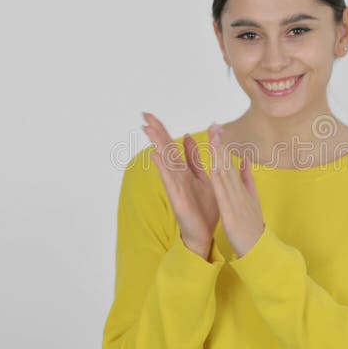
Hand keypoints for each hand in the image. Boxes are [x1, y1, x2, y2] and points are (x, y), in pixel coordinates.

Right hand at [142, 112, 218, 259]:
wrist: (204, 233)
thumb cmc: (203, 207)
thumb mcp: (202, 177)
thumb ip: (193, 159)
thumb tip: (187, 137)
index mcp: (183, 171)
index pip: (170, 146)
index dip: (161, 130)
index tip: (150, 115)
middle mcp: (177, 177)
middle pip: (164, 150)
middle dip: (156, 132)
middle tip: (143, 115)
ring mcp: (175, 187)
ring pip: (165, 162)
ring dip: (157, 145)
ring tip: (148, 130)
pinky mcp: (177, 198)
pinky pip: (170, 181)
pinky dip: (163, 167)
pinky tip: (155, 156)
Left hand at [208, 123, 265, 257]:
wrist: (258, 248)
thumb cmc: (252, 224)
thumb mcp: (251, 198)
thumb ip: (246, 178)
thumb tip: (243, 159)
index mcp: (241, 188)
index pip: (229, 162)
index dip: (222, 145)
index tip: (217, 127)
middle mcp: (239, 192)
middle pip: (228, 165)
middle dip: (220, 144)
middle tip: (215, 125)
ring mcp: (236, 202)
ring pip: (226, 176)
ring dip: (219, 157)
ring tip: (214, 139)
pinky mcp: (232, 214)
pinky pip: (224, 195)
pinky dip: (219, 180)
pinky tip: (214, 167)